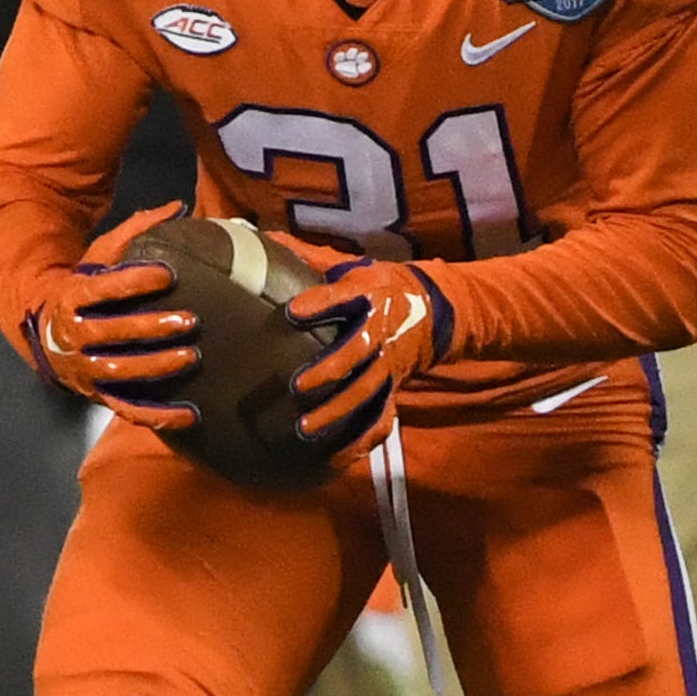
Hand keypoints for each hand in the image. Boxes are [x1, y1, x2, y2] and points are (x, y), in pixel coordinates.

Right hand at [21, 201, 200, 429]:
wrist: (50, 334)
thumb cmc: (83, 289)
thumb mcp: (99, 256)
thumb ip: (135, 233)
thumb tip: (177, 206)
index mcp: (70, 297)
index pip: (101, 289)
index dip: (133, 281)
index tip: (167, 274)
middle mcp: (73, 336)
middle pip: (111, 333)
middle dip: (150, 327)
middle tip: (190, 320)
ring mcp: (85, 370)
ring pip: (120, 372)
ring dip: (156, 366)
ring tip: (191, 356)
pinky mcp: (99, 395)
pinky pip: (129, 409)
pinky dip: (159, 415)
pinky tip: (190, 413)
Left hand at [283, 261, 452, 461]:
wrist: (435, 311)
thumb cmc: (381, 286)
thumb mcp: (352, 266)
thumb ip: (308, 257)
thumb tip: (261, 238)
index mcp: (370, 297)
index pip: (343, 299)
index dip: (318, 305)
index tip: (291, 313)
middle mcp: (380, 333)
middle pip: (356, 355)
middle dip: (328, 372)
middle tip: (297, 386)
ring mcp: (388, 366)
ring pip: (365, 394)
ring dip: (337, 413)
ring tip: (304, 428)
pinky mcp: (392, 390)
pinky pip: (379, 420)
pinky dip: (359, 442)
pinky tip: (334, 458)